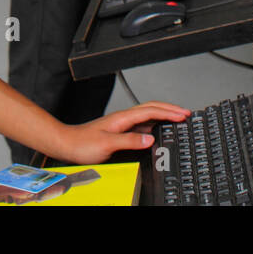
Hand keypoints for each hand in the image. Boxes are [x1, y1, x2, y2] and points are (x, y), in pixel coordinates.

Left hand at [55, 101, 190, 164]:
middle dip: (170, 110)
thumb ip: (129, 141)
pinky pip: (142, 125)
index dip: (168, 112)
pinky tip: (158, 132)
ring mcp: (122, 124)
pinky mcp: (120, 131)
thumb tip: (150, 140)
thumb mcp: (107, 144)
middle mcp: (123, 118)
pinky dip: (155, 125)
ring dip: (163, 115)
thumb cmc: (82, 143)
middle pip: (151, 109)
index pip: (151, 111)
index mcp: (122, 118)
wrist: (66, 144)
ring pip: (148, 115)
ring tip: (177, 119)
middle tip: (186, 113)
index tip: (183, 115)